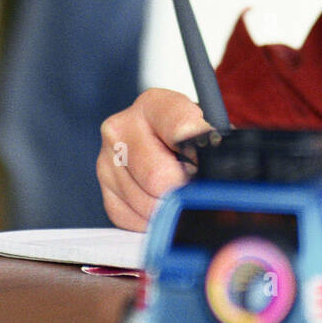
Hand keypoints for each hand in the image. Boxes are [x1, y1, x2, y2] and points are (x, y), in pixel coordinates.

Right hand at [97, 88, 215, 230]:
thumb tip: (218, 170)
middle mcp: (122, 126)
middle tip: (198, 192)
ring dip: (168, 208)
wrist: (162, 139)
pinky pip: (131, 217)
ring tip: (180, 194)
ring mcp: (107, 157)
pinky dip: (151, 219)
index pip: (179, 129)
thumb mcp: (206, 126)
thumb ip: (211, 144)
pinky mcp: (103, 186)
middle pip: (157, 175)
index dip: (199, 156)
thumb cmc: (189, 134)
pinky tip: (161, 202)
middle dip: (183, 191)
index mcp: (153, 104)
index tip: (208, 170)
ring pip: (145, 202)